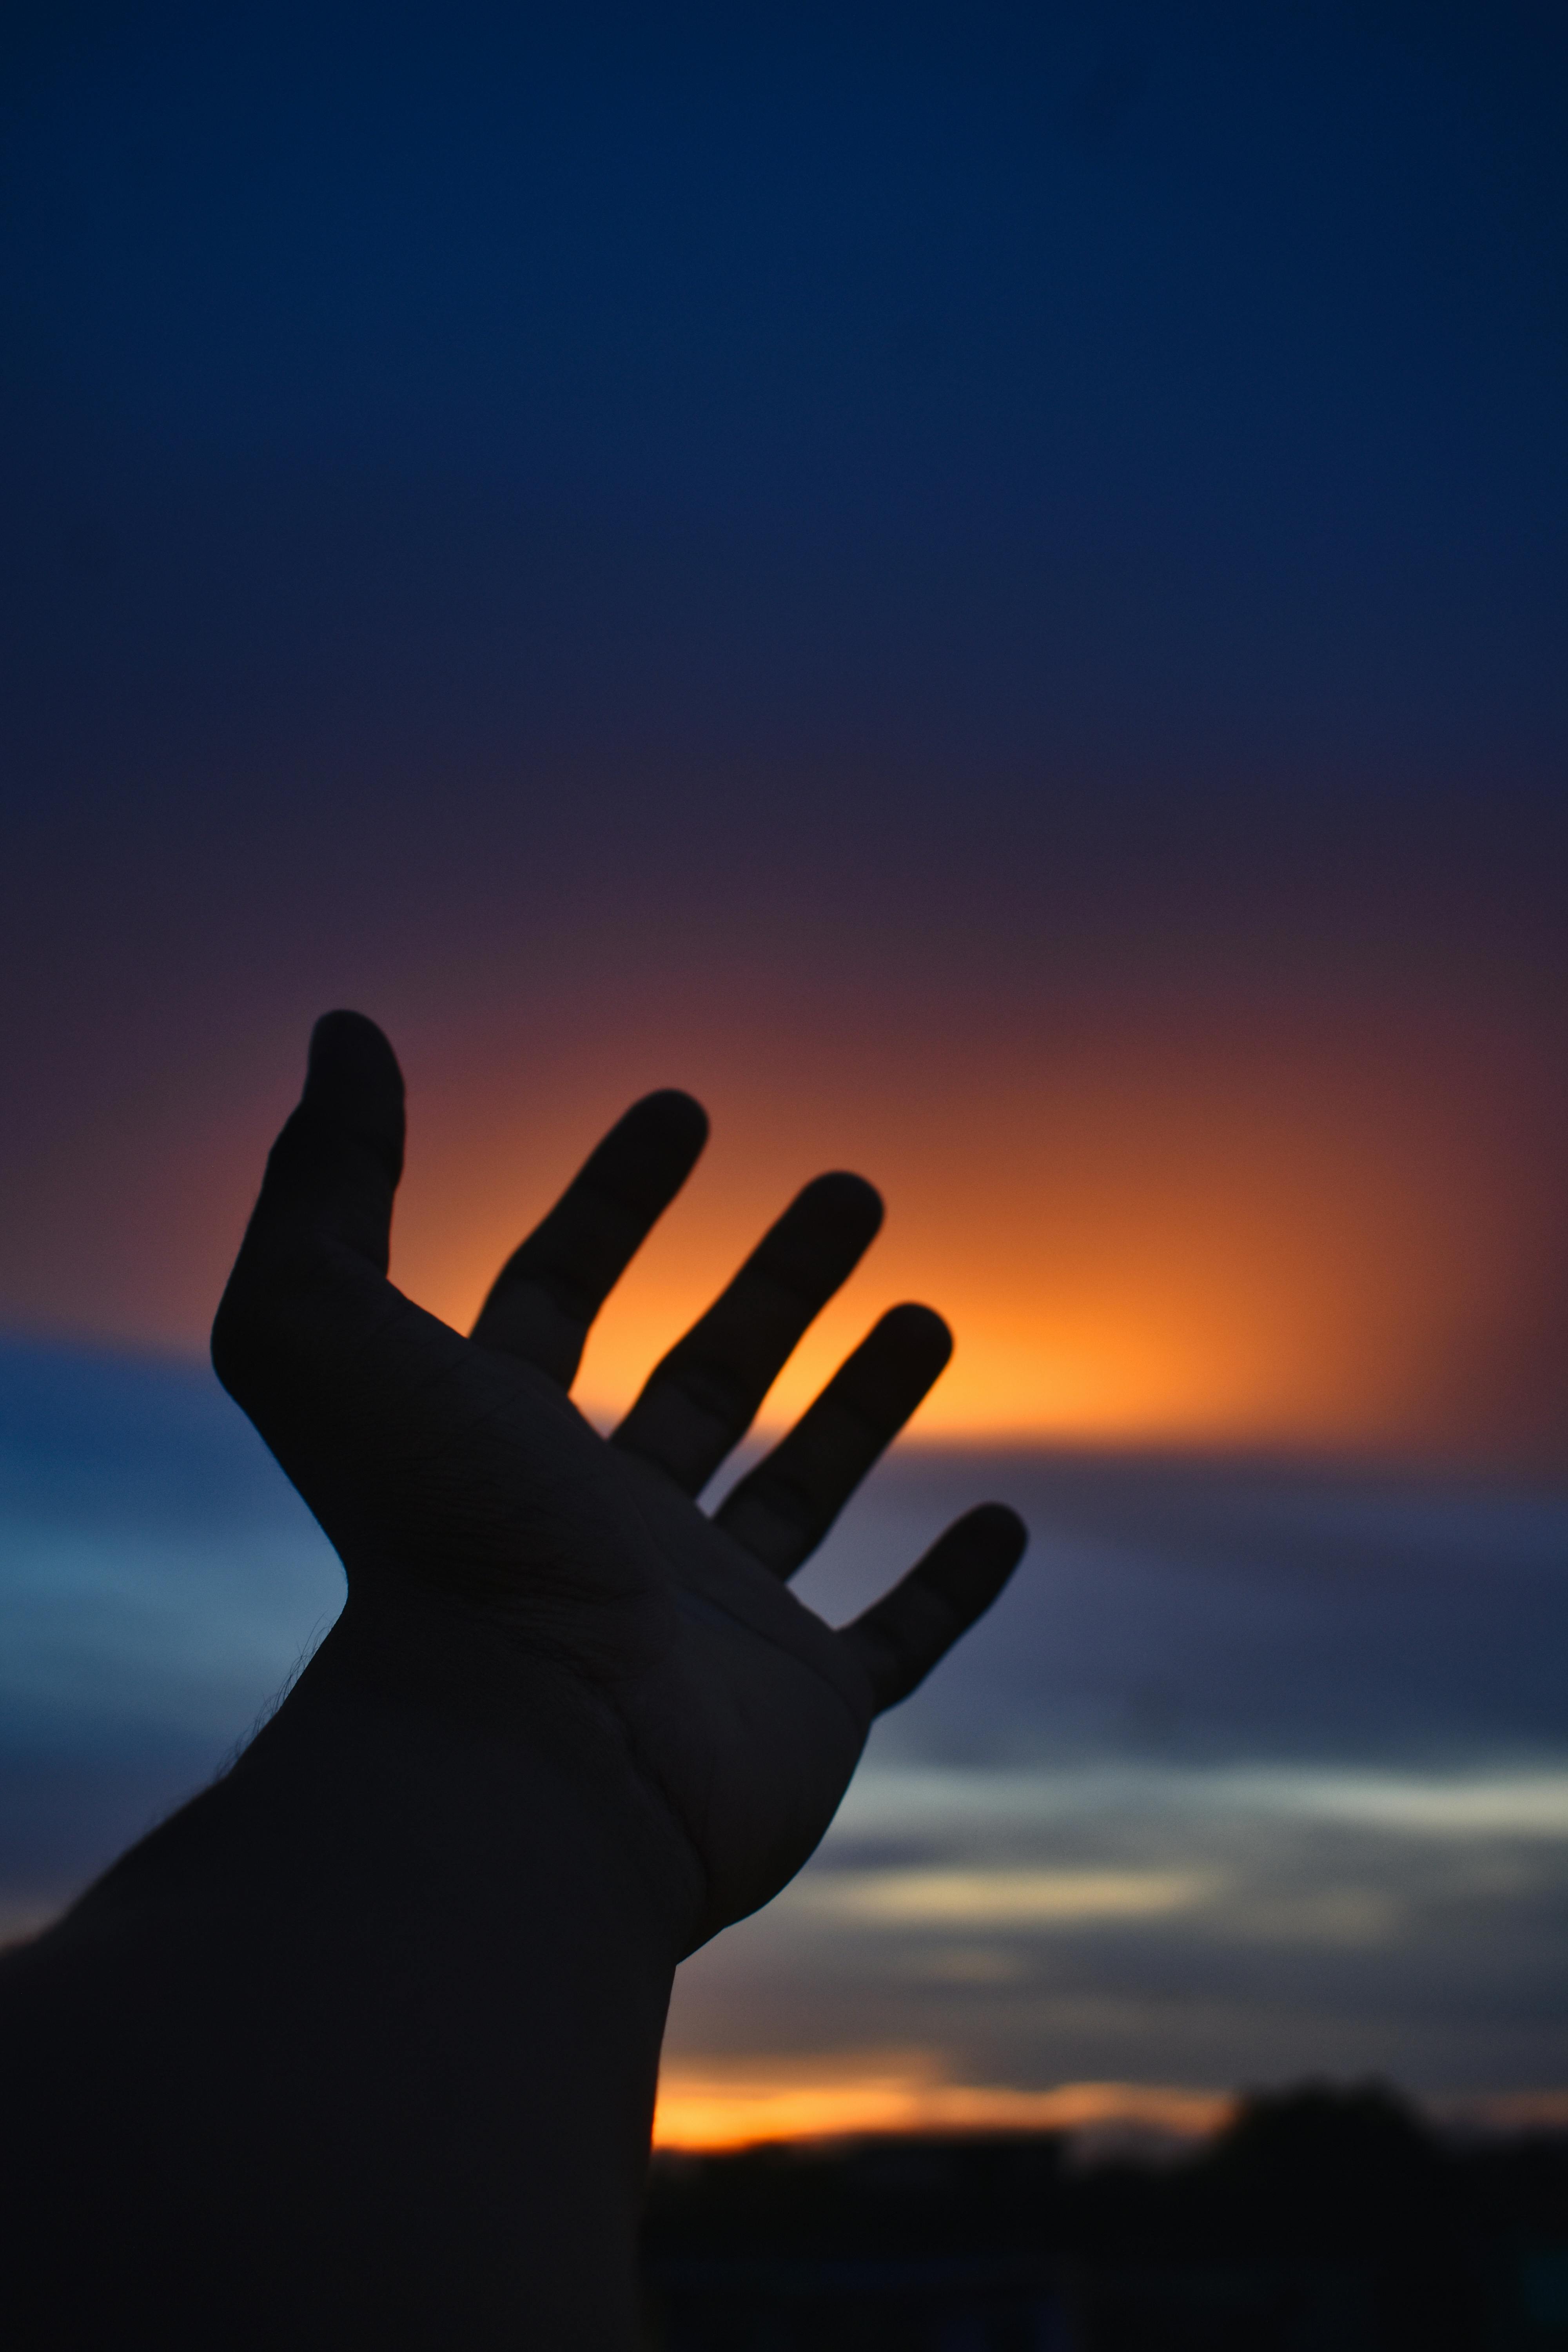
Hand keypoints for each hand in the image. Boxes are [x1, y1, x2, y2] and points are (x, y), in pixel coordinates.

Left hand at [213, 1013, 1025, 1948]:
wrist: (523, 1761)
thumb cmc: (433, 1542)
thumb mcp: (325, 1326)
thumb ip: (323, 1177)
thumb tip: (342, 1028)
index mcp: (498, 1451)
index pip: (555, 1297)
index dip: (609, 1197)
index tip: (680, 1106)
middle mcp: (594, 1534)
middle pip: (699, 1381)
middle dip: (770, 1281)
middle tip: (850, 1188)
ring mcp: (701, 1629)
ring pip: (797, 1495)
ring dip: (861, 1402)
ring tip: (926, 1310)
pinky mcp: (797, 1715)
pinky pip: (891, 1649)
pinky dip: (949, 1592)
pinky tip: (1005, 1524)